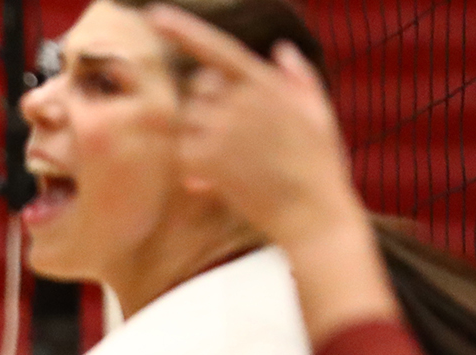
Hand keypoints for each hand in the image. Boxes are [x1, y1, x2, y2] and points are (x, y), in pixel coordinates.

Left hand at [148, 6, 364, 246]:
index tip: (155, 15)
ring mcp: (223, 128)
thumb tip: (282, 48)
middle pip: (198, 87)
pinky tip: (218, 182)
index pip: (217, 48)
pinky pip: (184, 153)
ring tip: (234, 162)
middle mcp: (241, 100)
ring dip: (200, 139)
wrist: (313, 214)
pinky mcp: (210, 159)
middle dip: (207, 105)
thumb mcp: (319, 114)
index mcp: (266, 83)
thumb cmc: (320, 166)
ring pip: (188, 121)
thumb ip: (299, 78)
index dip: (183, 30)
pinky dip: (195, 168)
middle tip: (234, 137)